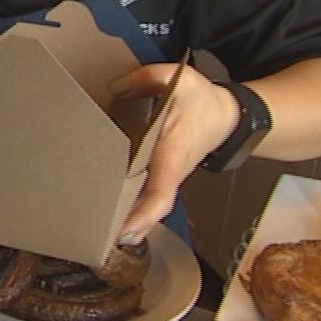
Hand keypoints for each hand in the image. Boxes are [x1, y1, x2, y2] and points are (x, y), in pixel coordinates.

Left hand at [109, 62, 240, 241]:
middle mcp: (169, 175)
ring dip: (124, 223)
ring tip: (93, 236)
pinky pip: (144, 199)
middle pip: (148, 212)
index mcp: (173, 156)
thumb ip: (150, 79)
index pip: (162, 194)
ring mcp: (165, 179)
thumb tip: (115, 88)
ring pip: (146, 209)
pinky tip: (105, 216)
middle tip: (94, 242)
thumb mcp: (182, 80)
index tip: (124, 230)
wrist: (228, 117)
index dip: (144, 215)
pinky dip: (129, 210)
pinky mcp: (160, 176)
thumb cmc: (204, 101)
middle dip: (125, 228)